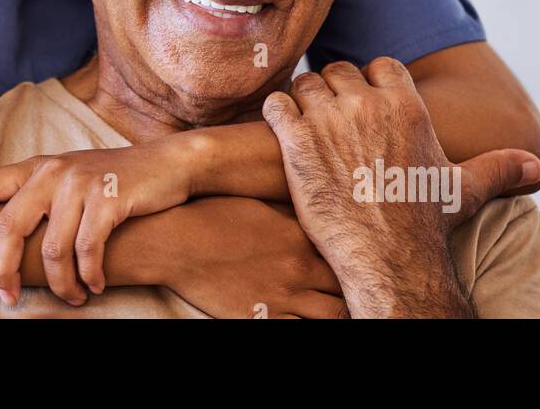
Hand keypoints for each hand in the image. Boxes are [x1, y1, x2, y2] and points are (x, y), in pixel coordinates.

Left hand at [0, 139, 199, 305]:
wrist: (164, 165)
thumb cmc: (111, 181)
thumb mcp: (69, 179)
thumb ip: (39, 197)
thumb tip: (6, 241)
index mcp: (37, 167)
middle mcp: (52, 171)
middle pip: (9, 226)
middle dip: (4, 269)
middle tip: (10, 295)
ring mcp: (80, 184)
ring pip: (52, 249)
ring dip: (61, 284)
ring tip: (73, 297)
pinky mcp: (108, 198)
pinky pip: (87, 250)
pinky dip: (89, 276)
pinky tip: (96, 285)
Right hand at [161, 197, 345, 318]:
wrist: (177, 242)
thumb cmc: (215, 216)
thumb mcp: (262, 208)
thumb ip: (295, 219)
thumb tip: (320, 222)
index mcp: (301, 239)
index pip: (350, 258)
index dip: (358, 264)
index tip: (362, 264)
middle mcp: (298, 270)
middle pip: (346, 291)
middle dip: (352, 292)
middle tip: (355, 292)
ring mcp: (281, 299)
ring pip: (330, 316)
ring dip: (334, 313)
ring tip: (333, 309)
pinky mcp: (260, 320)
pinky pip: (298, 331)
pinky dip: (304, 325)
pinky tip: (304, 318)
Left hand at [262, 57, 539, 317]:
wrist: (388, 257)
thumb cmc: (425, 224)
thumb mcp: (466, 189)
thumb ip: (499, 168)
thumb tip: (537, 164)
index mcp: (407, 106)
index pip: (382, 65)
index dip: (370, 82)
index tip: (366, 103)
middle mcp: (368, 105)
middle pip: (339, 71)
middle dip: (335, 90)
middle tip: (331, 117)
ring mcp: (329, 120)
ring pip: (306, 83)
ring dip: (304, 100)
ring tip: (306, 125)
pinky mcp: (296, 141)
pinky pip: (276, 104)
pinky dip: (276, 113)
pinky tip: (283, 133)